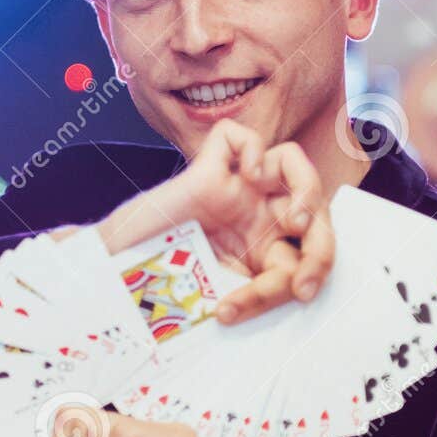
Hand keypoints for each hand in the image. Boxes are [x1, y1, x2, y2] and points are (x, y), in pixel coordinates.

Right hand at [96, 120, 335, 324]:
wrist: (115, 282)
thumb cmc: (161, 293)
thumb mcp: (224, 298)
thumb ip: (263, 291)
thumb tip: (302, 286)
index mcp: (260, 249)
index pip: (307, 249)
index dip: (314, 270)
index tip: (298, 294)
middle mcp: (251, 216)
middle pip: (313, 208)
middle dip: (321, 244)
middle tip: (303, 271)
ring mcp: (231, 190)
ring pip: (291, 161)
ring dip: (308, 191)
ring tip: (294, 220)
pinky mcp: (205, 170)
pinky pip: (239, 137)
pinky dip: (253, 148)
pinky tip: (246, 176)